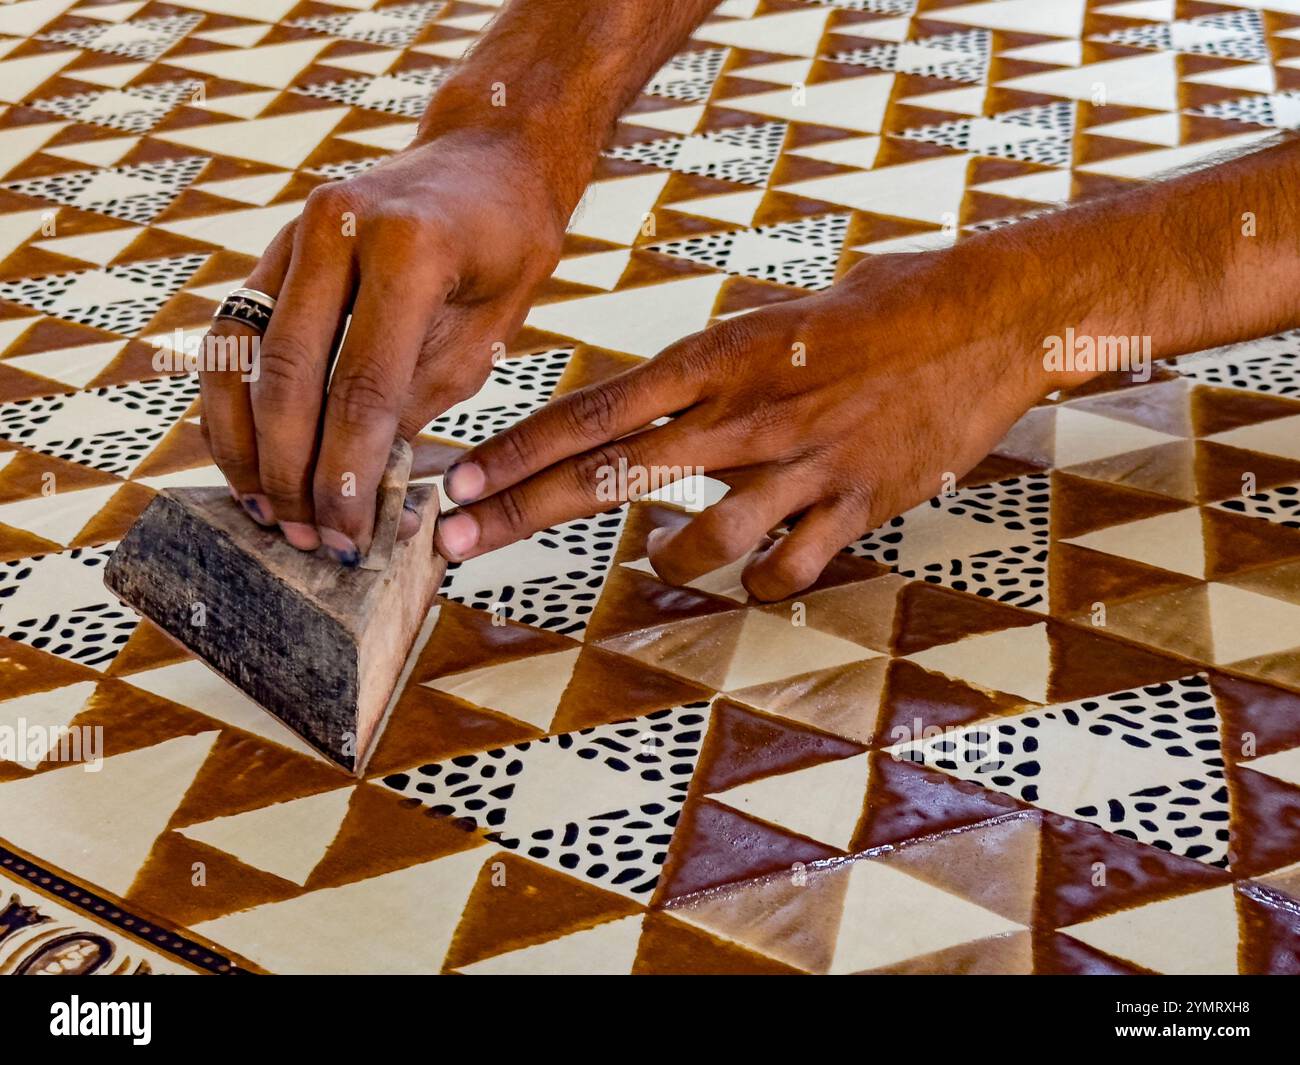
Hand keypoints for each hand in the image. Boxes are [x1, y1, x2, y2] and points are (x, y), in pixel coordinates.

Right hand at [198, 127, 566, 561]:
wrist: (486, 158)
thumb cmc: (503, 249)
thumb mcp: (486, 332)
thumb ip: (418, 401)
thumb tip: (360, 484)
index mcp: (406, 249)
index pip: (362, 387)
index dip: (347, 474)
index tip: (347, 538)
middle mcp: (334, 228)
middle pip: (286, 377)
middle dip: (291, 472)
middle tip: (306, 539)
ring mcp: (292, 231)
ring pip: (239, 357)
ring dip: (245, 444)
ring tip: (267, 512)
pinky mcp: (272, 247)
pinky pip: (234, 334)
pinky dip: (233, 401)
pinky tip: (248, 456)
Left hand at [433, 251, 1054, 600]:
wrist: (989, 317)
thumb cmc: (875, 312)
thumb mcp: (774, 323)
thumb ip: (707, 377)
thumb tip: (647, 420)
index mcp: (718, 356)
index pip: (594, 411)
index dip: (517, 450)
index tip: (455, 480)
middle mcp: (744, 411)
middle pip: (608, 474)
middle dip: (520, 510)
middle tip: (454, 542)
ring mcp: (800, 462)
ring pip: (697, 542)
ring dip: (669, 562)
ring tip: (667, 558)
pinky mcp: (856, 503)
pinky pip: (783, 570)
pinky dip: (760, 581)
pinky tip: (764, 567)